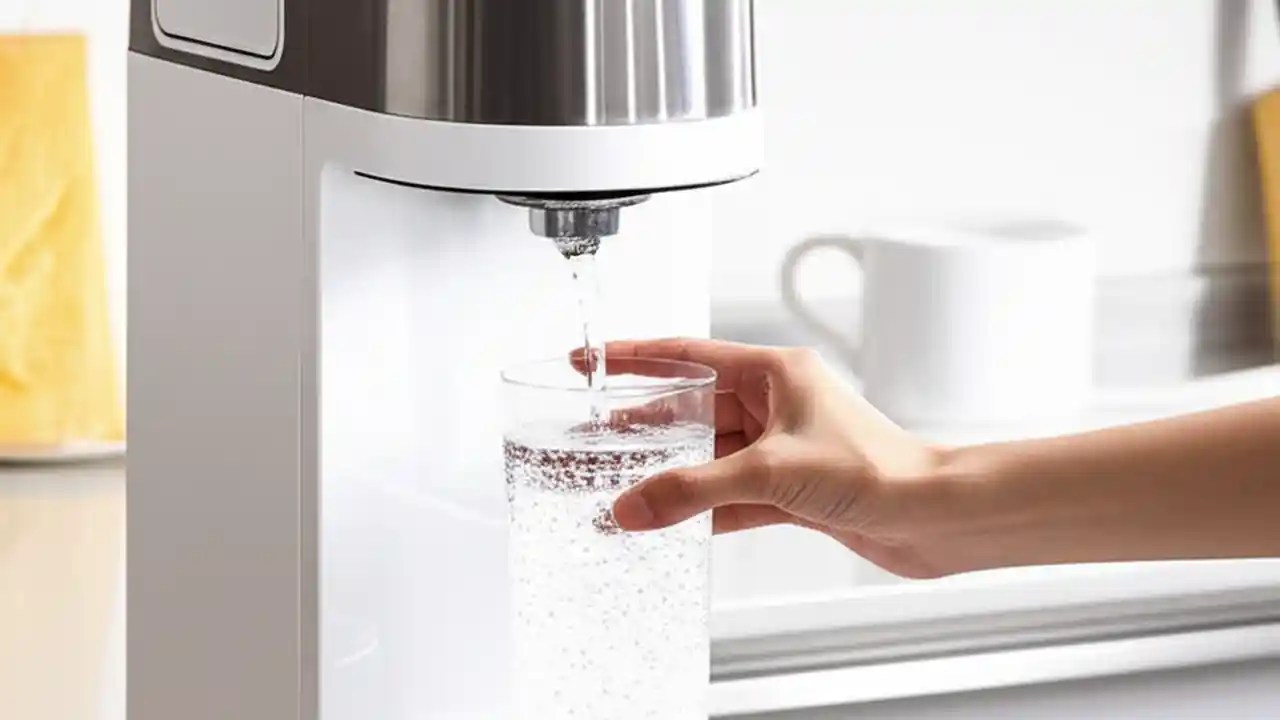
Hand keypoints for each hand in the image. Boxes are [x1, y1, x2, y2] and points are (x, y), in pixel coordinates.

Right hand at [601, 338, 958, 578]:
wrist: (935, 517)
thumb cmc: (880, 469)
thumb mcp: (771, 472)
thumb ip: (694, 491)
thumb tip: (632, 506)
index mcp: (773, 373)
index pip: (687, 356)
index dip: (635, 356)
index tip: (594, 358)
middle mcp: (776, 405)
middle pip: (691, 409)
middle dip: (642, 422)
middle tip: (592, 431)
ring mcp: (783, 449)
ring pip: (708, 457)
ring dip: (668, 472)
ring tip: (618, 480)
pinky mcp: (792, 490)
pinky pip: (728, 495)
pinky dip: (698, 508)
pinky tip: (667, 520)